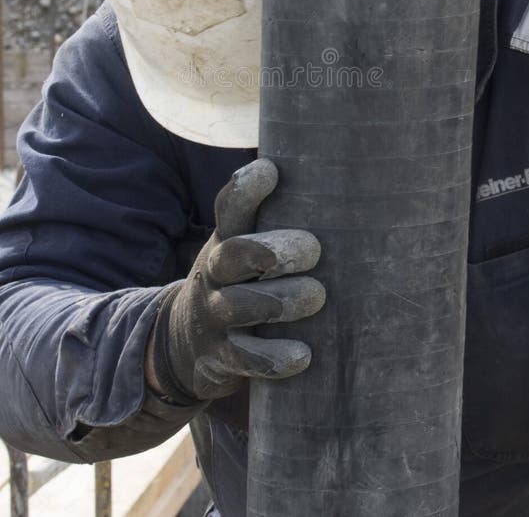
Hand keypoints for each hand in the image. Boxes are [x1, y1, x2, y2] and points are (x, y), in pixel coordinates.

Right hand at [148, 158, 324, 401]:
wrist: (187, 342)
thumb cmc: (240, 282)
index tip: (272, 172)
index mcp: (226, 240)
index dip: (246, 189)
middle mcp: (214, 273)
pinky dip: (273, 357)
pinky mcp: (221, 357)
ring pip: (239, 306)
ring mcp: (214, 316)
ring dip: (280, 301)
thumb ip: (279, 220)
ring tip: (316, 296)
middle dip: (273, 250)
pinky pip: (245, 358)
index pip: (230, 208)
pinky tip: (302, 355)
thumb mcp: (245, 247)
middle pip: (233, 255)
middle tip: (314, 250)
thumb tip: (339, 182)